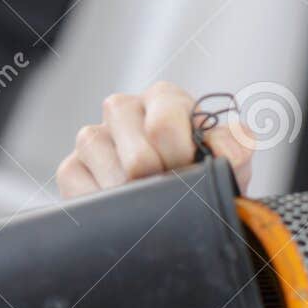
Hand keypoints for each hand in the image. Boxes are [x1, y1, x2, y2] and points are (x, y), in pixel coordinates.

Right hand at [55, 81, 253, 198]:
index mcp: (165, 99)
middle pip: (135, 153)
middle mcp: (124, 109)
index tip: (190, 172)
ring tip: (151, 199)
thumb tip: (219, 147)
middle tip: (173, 191)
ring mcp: (93, 137)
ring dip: (133, 193)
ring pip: (102, 161)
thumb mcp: (232, 160)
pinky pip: (77, 185)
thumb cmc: (208, 175)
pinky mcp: (71, 167)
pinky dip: (105, 206)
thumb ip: (236, 146)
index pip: (164, 124)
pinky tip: (124, 207)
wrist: (187, 207)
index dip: (180, 157)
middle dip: (159, 180)